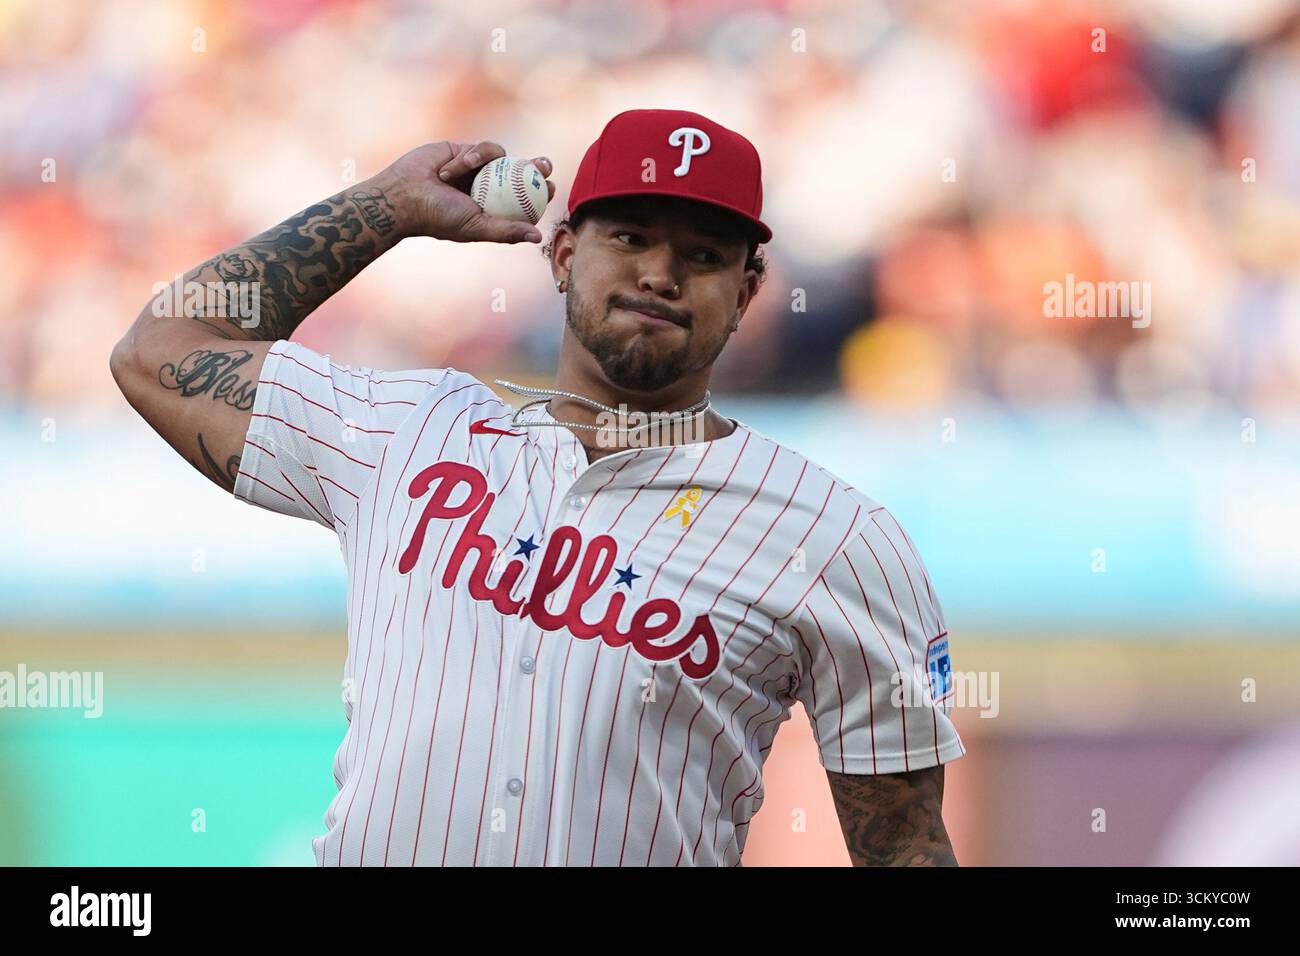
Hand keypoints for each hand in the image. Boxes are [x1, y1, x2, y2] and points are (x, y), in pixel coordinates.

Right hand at [376, 141, 556, 243]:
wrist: (402, 195)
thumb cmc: (437, 217)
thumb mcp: (475, 227)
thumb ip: (506, 231)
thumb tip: (538, 237)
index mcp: (494, 209)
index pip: (525, 199)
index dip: (541, 193)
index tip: (551, 187)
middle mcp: (488, 189)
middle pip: (521, 174)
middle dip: (536, 167)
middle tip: (545, 165)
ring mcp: (477, 169)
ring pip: (501, 158)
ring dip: (485, 162)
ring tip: (462, 171)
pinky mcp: (464, 150)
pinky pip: (481, 148)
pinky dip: (469, 157)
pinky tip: (450, 168)